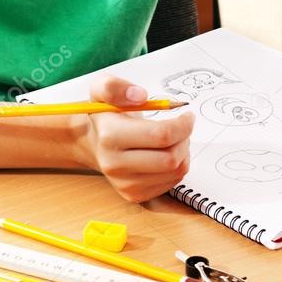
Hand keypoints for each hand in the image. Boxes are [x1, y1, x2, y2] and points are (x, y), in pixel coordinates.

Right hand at [76, 75, 194, 202]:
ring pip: (175, 172)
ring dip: (184, 153)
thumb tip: (139, 96)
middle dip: (185, 140)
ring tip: (175, 139)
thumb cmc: (106, 114)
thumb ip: (116, 87)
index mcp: (111, 135)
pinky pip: (171, 184)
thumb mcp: (102, 88)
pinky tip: (167, 154)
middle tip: (183, 127)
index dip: (183, 125)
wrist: (94, 142)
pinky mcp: (134, 195)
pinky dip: (177, 167)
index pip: (161, 135)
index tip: (187, 116)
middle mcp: (115, 164)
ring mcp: (124, 183)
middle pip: (170, 158)